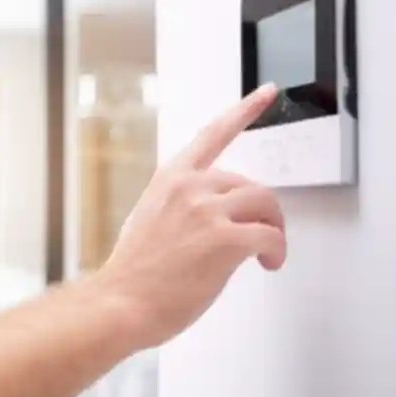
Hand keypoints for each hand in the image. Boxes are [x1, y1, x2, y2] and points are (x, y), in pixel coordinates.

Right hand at [99, 83, 286, 348]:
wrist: (119, 304)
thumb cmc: (132, 275)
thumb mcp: (148, 222)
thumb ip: (179, 207)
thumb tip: (207, 218)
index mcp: (169, 180)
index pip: (213, 135)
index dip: (245, 110)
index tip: (267, 92)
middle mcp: (189, 187)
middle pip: (251, 184)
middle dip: (262, 213)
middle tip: (260, 239)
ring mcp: (206, 211)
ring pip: (266, 205)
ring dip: (273, 229)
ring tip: (265, 253)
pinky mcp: (224, 239)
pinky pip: (271, 236)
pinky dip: (276, 251)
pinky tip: (268, 263)